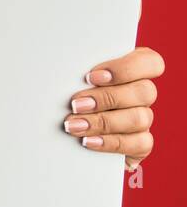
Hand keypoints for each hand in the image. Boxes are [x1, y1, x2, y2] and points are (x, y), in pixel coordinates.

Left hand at [64, 46, 164, 171]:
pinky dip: (111, 143)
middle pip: (145, 92)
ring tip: (73, 125)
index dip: (125, 69)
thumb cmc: (63, 94)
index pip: (150, 62)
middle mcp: (142, 94)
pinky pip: (139, 144)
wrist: (57, 132)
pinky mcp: (140, 143)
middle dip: (106, 98)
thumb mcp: (69, 79)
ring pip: (140, 118)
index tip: (90, 77)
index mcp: (132, 70)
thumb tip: (61, 65)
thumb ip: (76, 71)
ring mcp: (143, 118)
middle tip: (75, 104)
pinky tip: (88, 141)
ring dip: (104, 122)